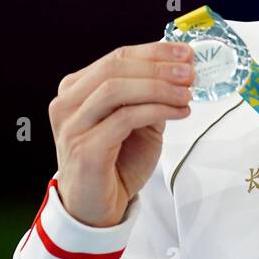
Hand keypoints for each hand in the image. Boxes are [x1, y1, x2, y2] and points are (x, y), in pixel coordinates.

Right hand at [48, 41, 195, 227]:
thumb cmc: (114, 162)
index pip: (116, 57)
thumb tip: (181, 70)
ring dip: (159, 87)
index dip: (154, 52)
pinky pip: (124, 119)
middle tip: (189, 73)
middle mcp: (68, 104)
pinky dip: (156, 110)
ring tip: (186, 93)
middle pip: (115, 68)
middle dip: (158, 67)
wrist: (97, 206)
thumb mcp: (136, 121)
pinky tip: (178, 112)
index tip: (185, 54)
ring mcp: (73, 126)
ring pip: (117, 90)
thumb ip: (150, 96)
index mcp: (77, 90)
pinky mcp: (85, 149)